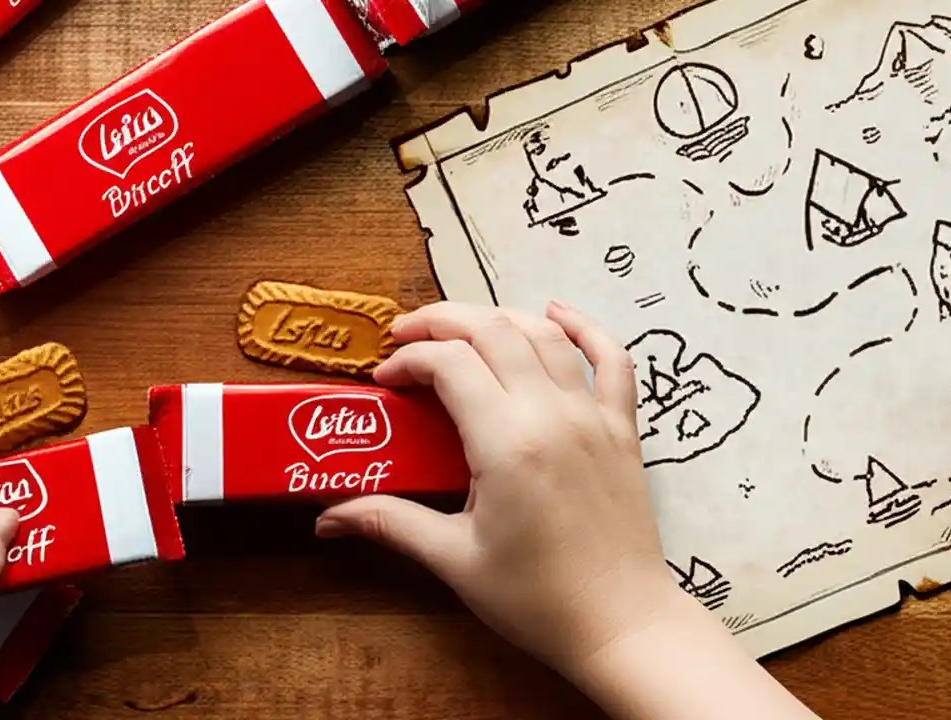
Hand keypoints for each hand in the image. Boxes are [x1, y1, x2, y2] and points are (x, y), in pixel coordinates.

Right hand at [316, 302, 817, 719]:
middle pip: (492, 330)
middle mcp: (551, 414)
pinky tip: (555, 312)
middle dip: (442, 321)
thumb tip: (327, 518)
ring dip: (497, 317)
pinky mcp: (622, 429)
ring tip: (460, 328)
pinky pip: (610, 358)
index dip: (408, 359)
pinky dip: (583, 327)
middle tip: (406, 336)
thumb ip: (391, 523)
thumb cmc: (537, 600)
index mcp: (507, 443)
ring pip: (544, 334)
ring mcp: (593, 416)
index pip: (449, 364)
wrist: (622, 626)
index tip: (384, 381)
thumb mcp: (454, 560)